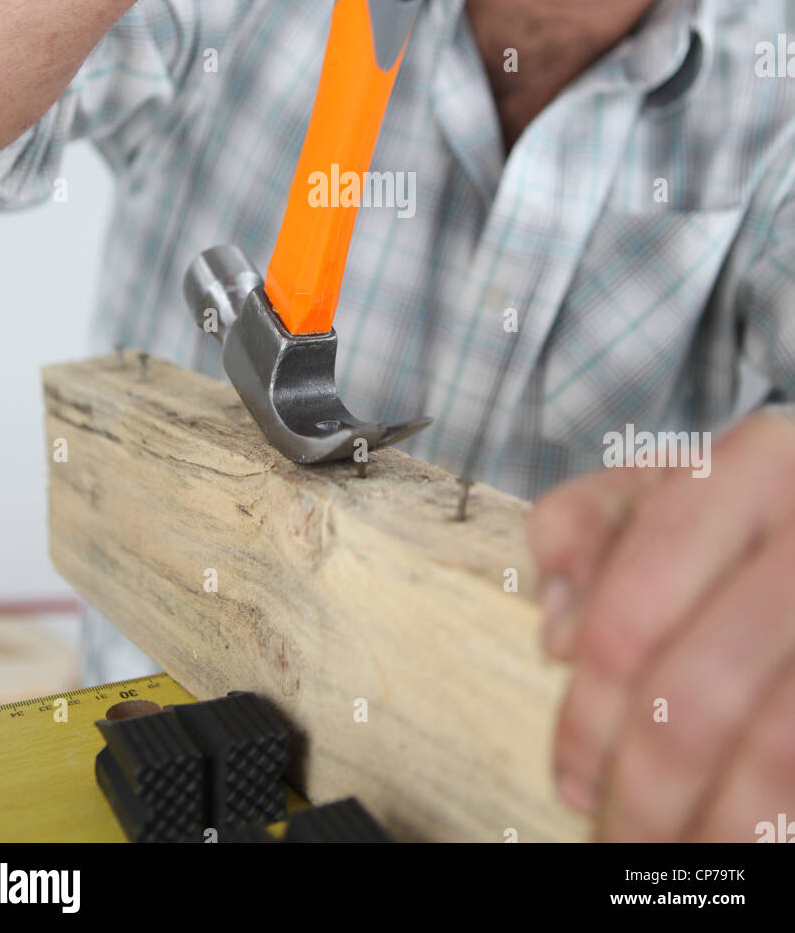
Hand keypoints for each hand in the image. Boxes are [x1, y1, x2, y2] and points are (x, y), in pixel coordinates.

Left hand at [527, 409, 794, 840]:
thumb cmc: (748, 507)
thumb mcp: (666, 482)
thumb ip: (584, 527)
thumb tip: (559, 633)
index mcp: (749, 467)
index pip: (635, 610)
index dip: (590, 714)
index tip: (571, 781)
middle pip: (699, 696)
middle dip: (644, 791)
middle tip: (617, 842)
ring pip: (774, 753)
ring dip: (716, 831)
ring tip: (674, 865)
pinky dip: (775, 825)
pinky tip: (740, 842)